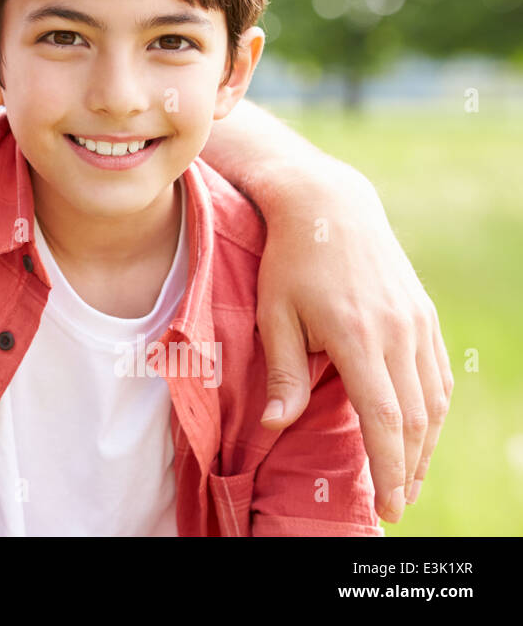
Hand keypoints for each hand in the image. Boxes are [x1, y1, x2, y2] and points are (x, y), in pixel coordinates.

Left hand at [255, 165, 452, 523]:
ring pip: (434, 400)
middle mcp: (398, 333)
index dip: (390, 466)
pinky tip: (421, 432)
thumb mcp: (274, 314)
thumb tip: (276, 423)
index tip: (390, 503)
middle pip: (416, 418)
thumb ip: (282, 372)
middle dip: (409, 468)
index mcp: (358, 337)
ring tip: (410, 478)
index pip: (385, 418)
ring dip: (426, 445)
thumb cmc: (289, 262)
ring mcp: (417, 322)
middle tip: (398, 504)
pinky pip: (438, 374)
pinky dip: (434, 410)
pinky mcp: (424, 314)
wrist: (328, 208)